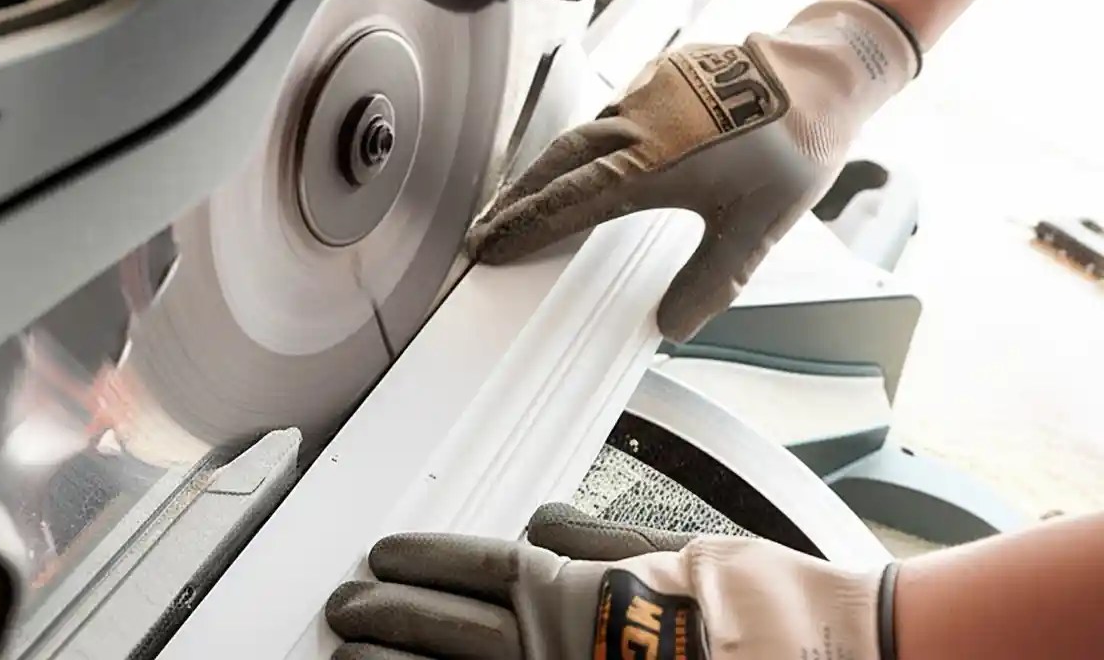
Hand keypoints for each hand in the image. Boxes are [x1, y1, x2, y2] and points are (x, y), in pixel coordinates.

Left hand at [325, 503, 896, 658]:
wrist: (825, 659)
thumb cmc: (766, 609)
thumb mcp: (678, 546)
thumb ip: (601, 538)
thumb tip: (545, 522)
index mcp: (578, 591)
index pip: (476, 566)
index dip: (423, 559)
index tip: (383, 555)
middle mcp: (555, 648)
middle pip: (445, 628)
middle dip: (386, 618)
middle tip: (345, 609)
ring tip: (348, 657)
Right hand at [466, 0, 917, 341]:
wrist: (821, 77)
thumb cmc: (792, 148)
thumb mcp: (758, 228)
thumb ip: (711, 280)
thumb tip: (672, 326)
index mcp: (651, 165)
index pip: (570, 202)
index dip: (526, 228)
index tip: (491, 248)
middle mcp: (637, 125)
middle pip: (555, 165)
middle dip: (516, 201)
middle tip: (485, 231)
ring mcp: (645, 96)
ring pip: (575, 136)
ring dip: (542, 171)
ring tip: (519, 201)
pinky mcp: (657, 79)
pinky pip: (602, 113)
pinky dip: (579, 143)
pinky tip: (580, 159)